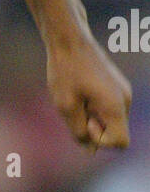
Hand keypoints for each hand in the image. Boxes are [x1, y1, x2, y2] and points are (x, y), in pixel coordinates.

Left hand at [46, 31, 130, 149]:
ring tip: (77, 97)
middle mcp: (125, 99)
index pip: (121, 143)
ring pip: (109, 120)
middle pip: (114, 131)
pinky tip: (80, 92)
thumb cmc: (66, 71)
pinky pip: (107, 108)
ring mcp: (122, 92)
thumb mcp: (66, 107)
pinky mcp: (116, 86)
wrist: (70, 40)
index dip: (100, 141)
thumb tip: (90, 151)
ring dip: (91, 116)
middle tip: (77, 106)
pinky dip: (93, 107)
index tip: (84, 121)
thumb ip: (78, 132)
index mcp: (116, 106)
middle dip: (94, 127)